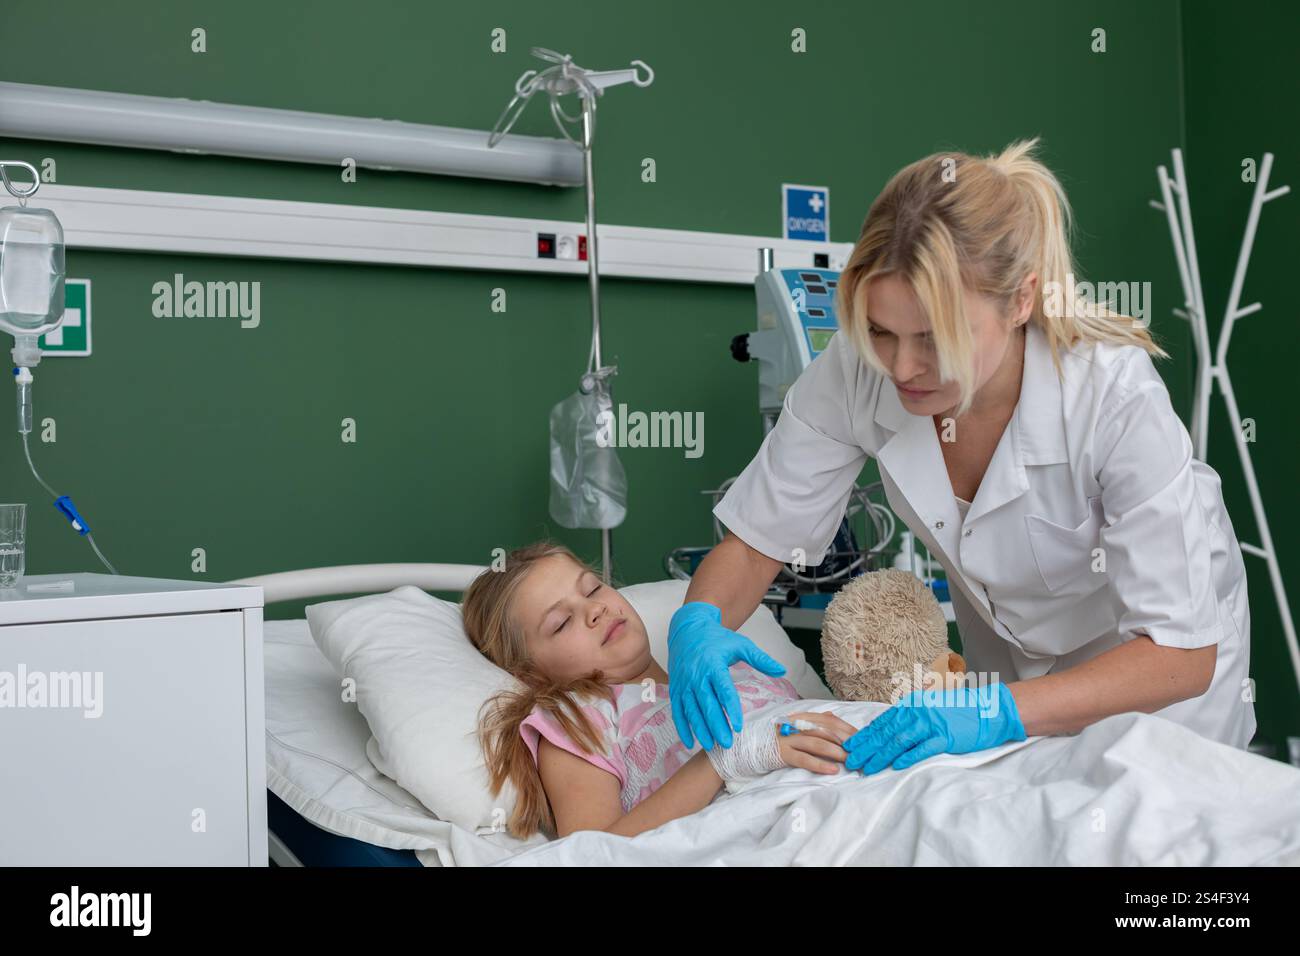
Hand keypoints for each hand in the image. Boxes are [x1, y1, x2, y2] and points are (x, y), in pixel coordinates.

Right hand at [667, 601, 786, 749]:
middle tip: (727, 744)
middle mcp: (696, 675)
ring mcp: (683, 683)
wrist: (687, 629)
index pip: (723, 690)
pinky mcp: (675, 688)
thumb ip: (760, 659)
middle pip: (706, 704)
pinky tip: (688, 742)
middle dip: (716, 726)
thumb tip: (782, 670)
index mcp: (713, 664)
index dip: (731, 708)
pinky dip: (682, 727)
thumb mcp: (740, 644)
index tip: (739, 726)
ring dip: (700, 729)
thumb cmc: (717, 638)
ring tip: (710, 746)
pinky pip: (677, 710)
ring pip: (691, 710)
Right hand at [776, 711, 856, 774]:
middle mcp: (797, 725)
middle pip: (827, 731)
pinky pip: (804, 759)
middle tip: (861, 753)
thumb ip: (814, 720)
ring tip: (850, 760)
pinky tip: (833, 769)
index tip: (862, 740)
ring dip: (837, 752)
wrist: (752, 744)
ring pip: (818, 743)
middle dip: (846, 742)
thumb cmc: (779, 736)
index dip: (848, 729)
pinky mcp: (784, 753)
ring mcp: (790, 738)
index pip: (831, 720)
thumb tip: (832, 716)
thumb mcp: (796, 725)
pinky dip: (820, 764)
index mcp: (803, 717)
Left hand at [843, 683, 1026, 774]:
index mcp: (911, 705)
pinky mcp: (945, 736)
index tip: (849, 746)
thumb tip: (889, 732)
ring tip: (868, 767)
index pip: (882, 722)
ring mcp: (931, 723)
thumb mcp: (929, 709)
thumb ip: (910, 718)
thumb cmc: (957, 712)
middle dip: (866, 748)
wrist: (986, 709)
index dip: (864, 736)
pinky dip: (908, 757)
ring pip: (899, 741)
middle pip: (885, 733)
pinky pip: (922, 748)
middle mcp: (917, 712)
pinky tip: (896, 766)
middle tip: (851, 761)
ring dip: (881, 756)